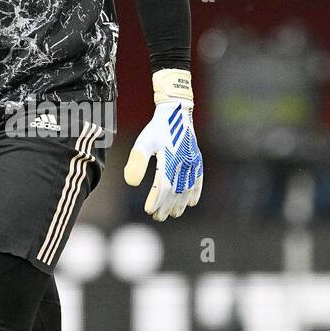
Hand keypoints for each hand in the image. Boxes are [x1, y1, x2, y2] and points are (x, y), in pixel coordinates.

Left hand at [124, 70, 203, 222]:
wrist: (175, 113)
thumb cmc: (156, 129)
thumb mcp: (143, 142)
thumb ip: (137, 161)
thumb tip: (131, 183)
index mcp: (169, 158)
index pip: (163, 185)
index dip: (157, 200)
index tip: (148, 210)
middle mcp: (183, 161)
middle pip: (175, 191)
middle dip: (167, 206)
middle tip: (158, 217)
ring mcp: (192, 161)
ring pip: (187, 188)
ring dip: (180, 203)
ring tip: (173, 214)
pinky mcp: (196, 159)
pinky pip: (198, 180)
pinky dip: (195, 192)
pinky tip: (191, 203)